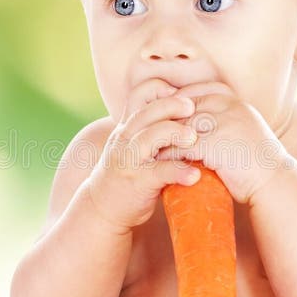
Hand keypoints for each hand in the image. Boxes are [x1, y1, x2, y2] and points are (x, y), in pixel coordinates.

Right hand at [84, 78, 203, 231]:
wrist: (101, 208)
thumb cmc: (126, 173)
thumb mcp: (132, 145)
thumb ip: (151, 129)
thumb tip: (188, 113)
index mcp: (127, 127)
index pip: (138, 94)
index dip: (160, 88)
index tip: (183, 94)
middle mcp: (125, 138)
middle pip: (147, 111)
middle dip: (172, 105)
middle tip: (193, 107)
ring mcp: (129, 159)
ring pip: (150, 136)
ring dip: (175, 133)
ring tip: (194, 138)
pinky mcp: (137, 181)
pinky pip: (160, 172)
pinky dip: (180, 172)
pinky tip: (196, 175)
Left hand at [154, 81, 293, 204]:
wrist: (274, 183)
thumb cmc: (254, 160)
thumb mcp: (239, 128)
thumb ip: (219, 118)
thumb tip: (189, 118)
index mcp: (233, 99)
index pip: (193, 93)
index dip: (173, 106)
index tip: (158, 119)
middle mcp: (229, 106)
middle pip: (184, 107)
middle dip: (164, 120)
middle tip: (145, 132)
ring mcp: (223, 123)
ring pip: (182, 126)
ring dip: (163, 137)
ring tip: (148, 148)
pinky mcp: (217, 143)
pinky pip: (184, 146)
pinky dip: (170, 154)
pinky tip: (159, 162)